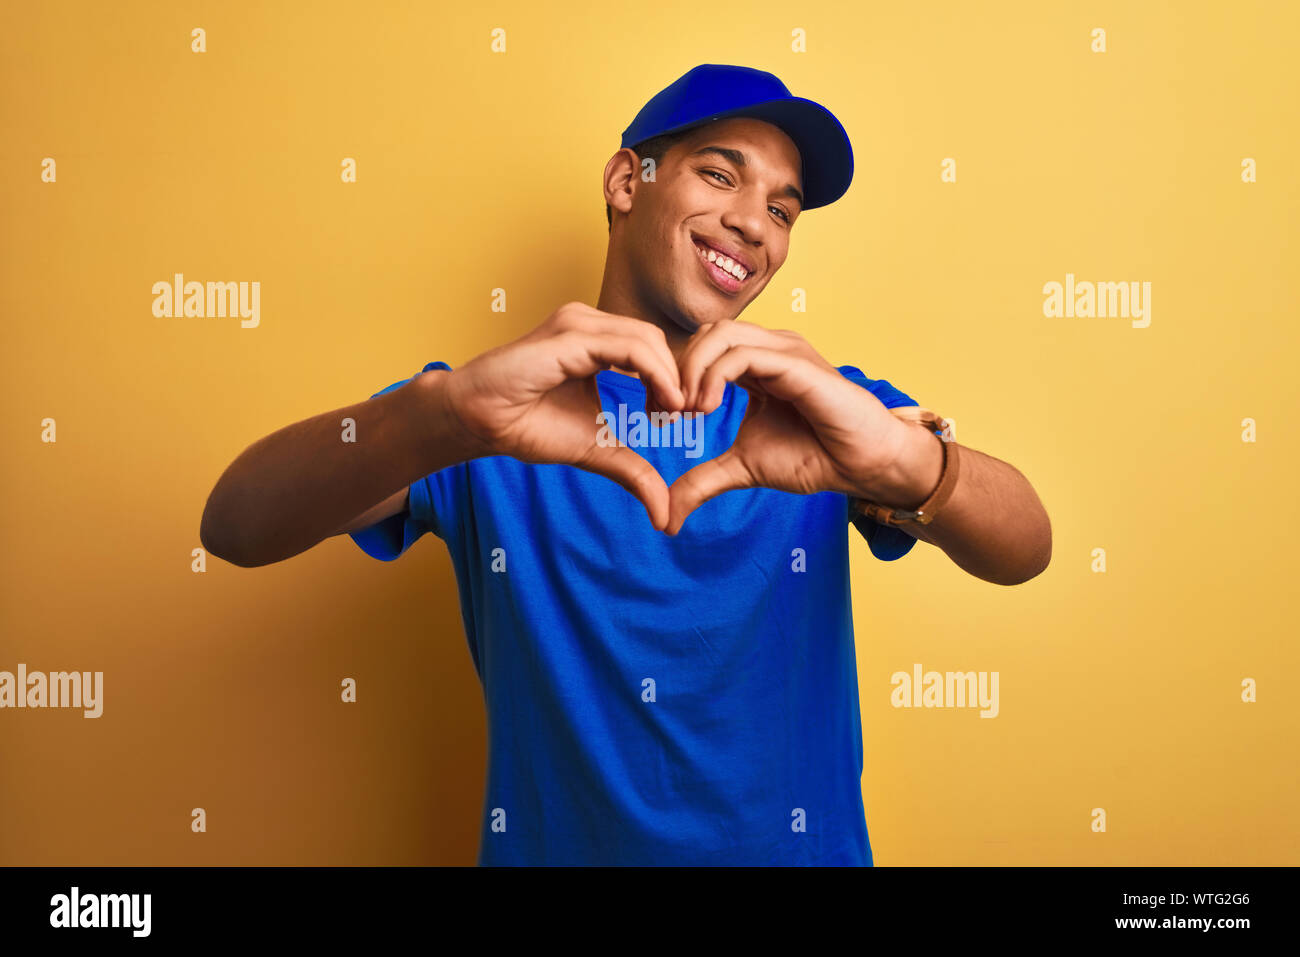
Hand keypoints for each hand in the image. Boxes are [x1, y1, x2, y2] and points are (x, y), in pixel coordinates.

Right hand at [440, 302, 685, 530]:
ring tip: (671, 414)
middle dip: (678, 379)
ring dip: (671, 378)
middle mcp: (588, 325)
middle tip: (680, 418)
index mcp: (594, 340)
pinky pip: (630, 348)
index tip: (676, 419)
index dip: (673, 381)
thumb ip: (632, 472)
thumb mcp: (595, 449)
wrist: (477, 420)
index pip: (653, 348)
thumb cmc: (526, 425)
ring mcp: (579, 326)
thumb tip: (665, 514)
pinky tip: (662, 405)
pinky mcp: (570, 336)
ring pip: (649, 340)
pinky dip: (656, 375)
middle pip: (657, 340)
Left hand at [665, 321, 911, 534]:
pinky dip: (714, 376)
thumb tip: (667, 517)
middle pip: (705, 332)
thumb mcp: (742, 468)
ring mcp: (784, 352)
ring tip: (687, 410)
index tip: (662, 416)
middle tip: (668, 412)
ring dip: (692, 370)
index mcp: (756, 364)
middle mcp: (769, 349)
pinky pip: (743, 355)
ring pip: (720, 335)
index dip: (673, 376)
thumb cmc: (814, 457)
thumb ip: (703, 481)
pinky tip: (706, 407)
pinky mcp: (797, 364)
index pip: (701, 347)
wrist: (863, 466)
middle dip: (676, 369)